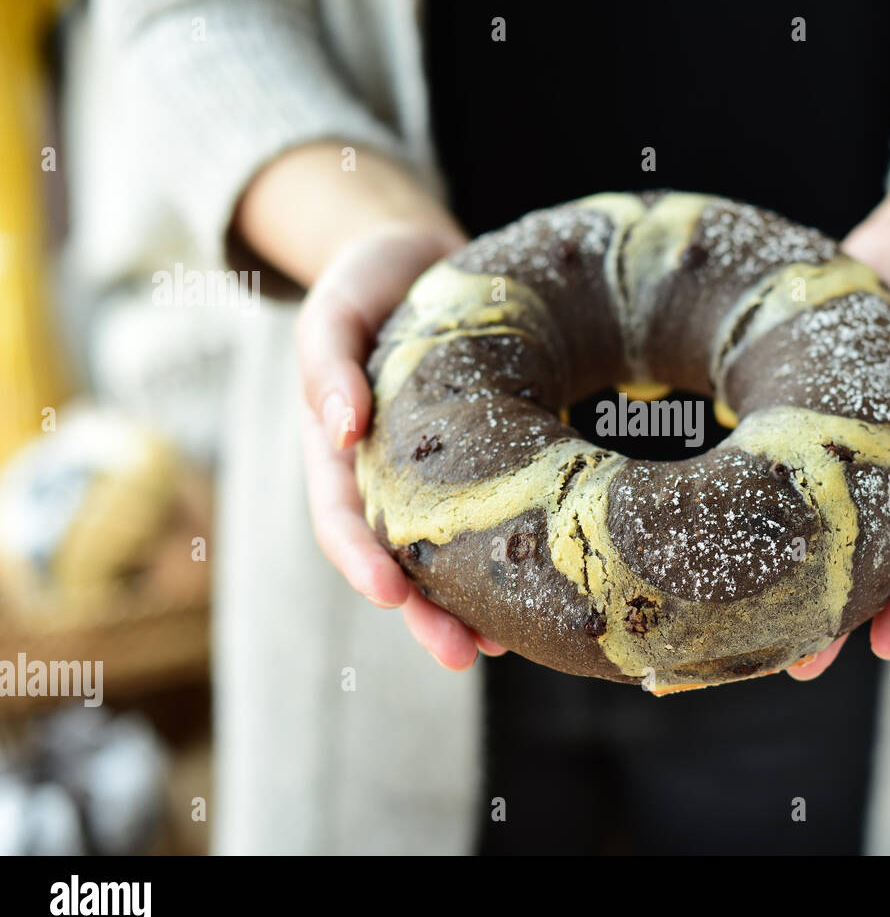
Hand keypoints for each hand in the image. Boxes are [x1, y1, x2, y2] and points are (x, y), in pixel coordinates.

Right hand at [295, 221, 507, 669]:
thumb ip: (326, 361)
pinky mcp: (484, 463)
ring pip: (447, 558)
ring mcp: (436, 478)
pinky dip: (507, 560)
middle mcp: (388, 477)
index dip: (361, 561)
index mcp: (341, 452)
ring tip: (501, 647)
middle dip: (424, 615)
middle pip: (398, 561)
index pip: (342, 519)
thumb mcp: (335, 307)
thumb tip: (340, 427)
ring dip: (468, 608)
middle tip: (461, 655)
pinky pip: (493, 519)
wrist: (421, 261)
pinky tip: (535, 592)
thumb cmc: (369, 282)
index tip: (388, 594)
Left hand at [787, 216, 889, 679]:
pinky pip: (769, 461)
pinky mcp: (794, 408)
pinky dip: (746, 497)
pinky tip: (710, 530)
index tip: (889, 650)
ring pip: (807, 517)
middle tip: (796, 666)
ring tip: (743, 622)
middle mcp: (884, 464)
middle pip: (860, 550)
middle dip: (834, 611)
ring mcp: (835, 442)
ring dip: (783, 570)